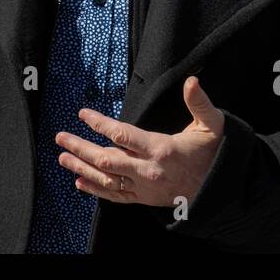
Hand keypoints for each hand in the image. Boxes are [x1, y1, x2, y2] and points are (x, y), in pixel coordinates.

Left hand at [55, 76, 224, 206]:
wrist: (219, 190)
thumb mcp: (211, 124)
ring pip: (106, 179)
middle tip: (60, 137)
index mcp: (161, 149)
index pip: (122, 135)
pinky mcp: (143, 199)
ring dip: (81, 168)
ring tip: (62, 157)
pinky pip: (114, 196)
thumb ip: (199, 102)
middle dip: (80, 147)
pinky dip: (94, 190)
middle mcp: (148, 170)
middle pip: (106, 159)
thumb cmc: (213, 153)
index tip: (83, 113)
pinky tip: (78, 182)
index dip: (100, 124)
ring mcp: (144, 188)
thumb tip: (191, 80)